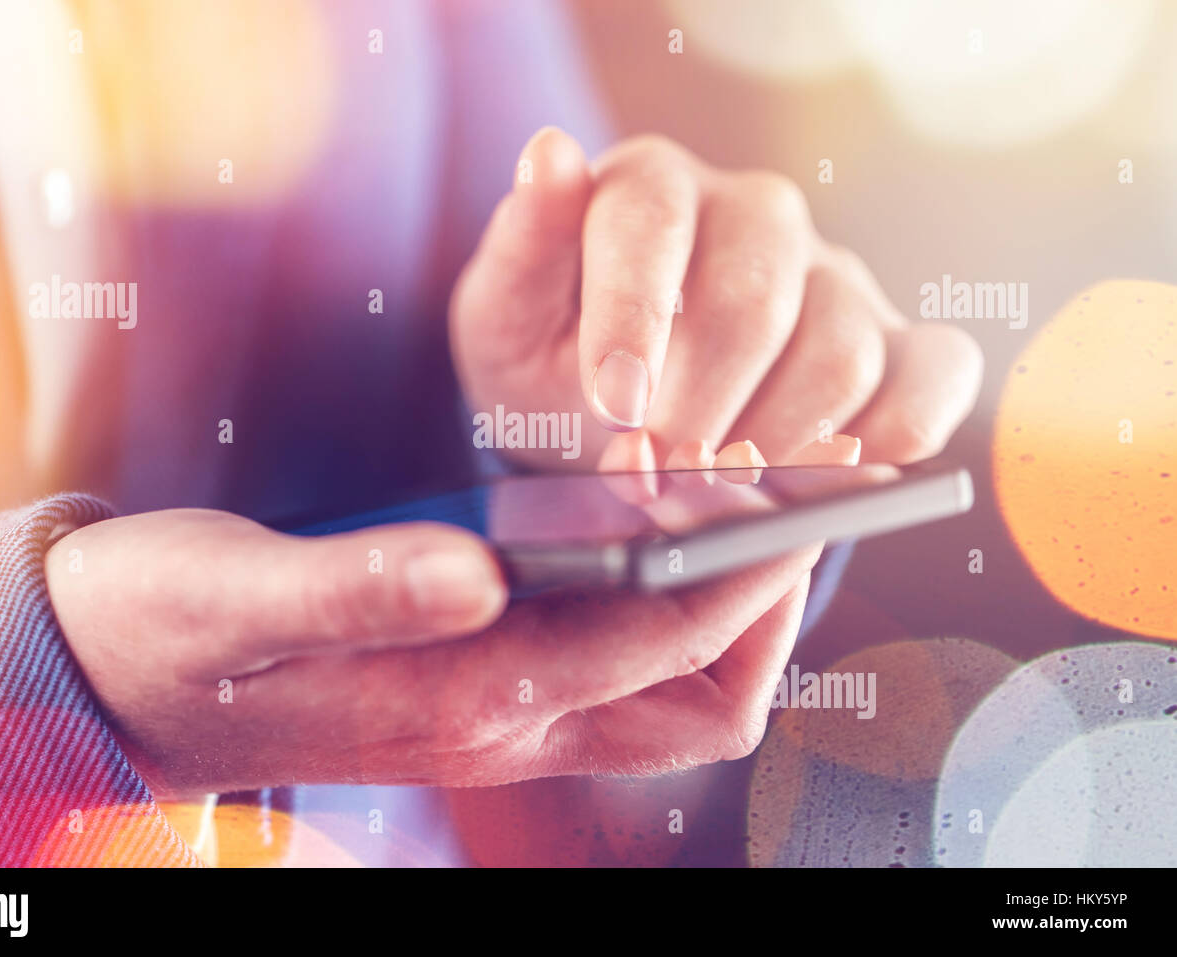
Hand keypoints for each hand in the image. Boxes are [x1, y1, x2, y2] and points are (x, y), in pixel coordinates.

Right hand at [45, 508, 819, 795]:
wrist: (111, 683)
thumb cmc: (168, 629)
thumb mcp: (238, 594)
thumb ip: (355, 586)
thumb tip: (479, 569)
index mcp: (456, 696)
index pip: (656, 648)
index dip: (737, 576)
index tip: (786, 494)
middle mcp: (499, 724)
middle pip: (697, 702)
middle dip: (766, 610)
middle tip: (793, 503)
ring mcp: (496, 720)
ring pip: (670, 699)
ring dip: (726, 617)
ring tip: (748, 514)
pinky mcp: (477, 692)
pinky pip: (619, 675)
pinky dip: (668, 617)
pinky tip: (660, 541)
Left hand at [451, 128, 982, 472]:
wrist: (615, 420)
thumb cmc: (553, 363)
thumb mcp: (506, 321)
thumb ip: (521, 252)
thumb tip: (548, 153)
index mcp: (652, 185)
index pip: (653, 219)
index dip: (635, 314)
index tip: (613, 406)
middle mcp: (754, 215)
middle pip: (753, 298)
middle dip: (697, 408)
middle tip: (656, 477)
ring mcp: (833, 276)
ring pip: (840, 350)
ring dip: (772, 445)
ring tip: (713, 492)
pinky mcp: (896, 341)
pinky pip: (933, 378)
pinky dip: (889, 440)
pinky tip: (821, 478)